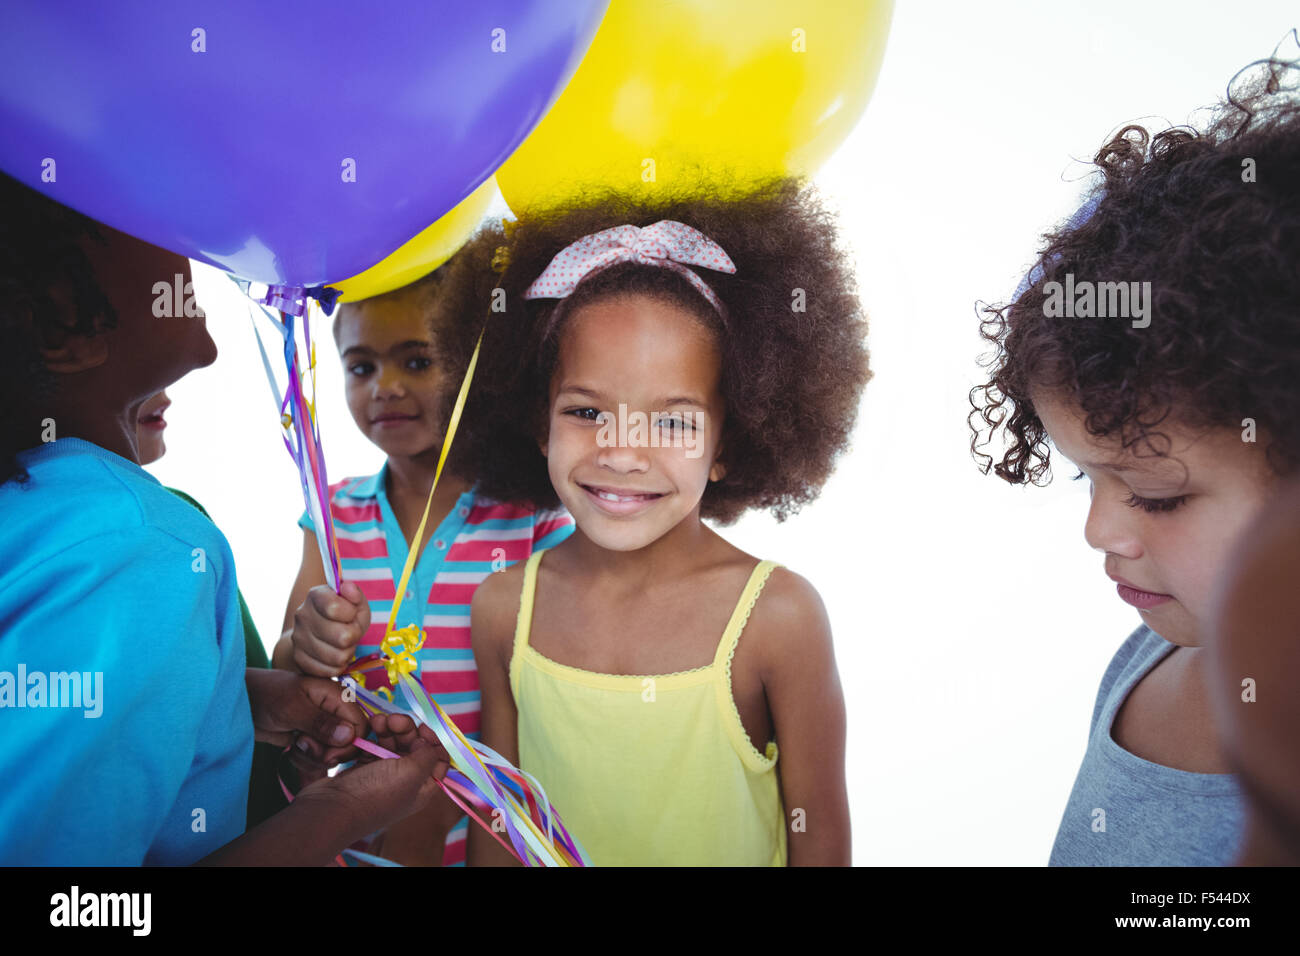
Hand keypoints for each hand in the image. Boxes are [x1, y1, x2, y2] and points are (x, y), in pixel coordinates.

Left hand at [245, 669, 365, 765]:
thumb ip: (320, 722)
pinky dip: (305, 761)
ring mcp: (323, 728)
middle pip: (349, 745)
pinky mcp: (311, 741)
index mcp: (337, 697)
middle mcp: (334, 713)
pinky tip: (291, 750)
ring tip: (294, 744)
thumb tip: (349, 736)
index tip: (327, 754)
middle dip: (327, 754)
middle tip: (303, 745)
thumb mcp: (292, 707)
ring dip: (313, 758)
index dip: (349, 745)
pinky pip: (318, 759)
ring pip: (333, 755)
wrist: (242, 703)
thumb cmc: (266, 696)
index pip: (361, 727)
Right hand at [289, 581, 369, 676]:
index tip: (351, 613)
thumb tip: (348, 588)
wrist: (319, 634)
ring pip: (338, 657)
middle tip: (351, 632)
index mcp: (316, 596)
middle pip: (342, 636)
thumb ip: (355, 595)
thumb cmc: (343, 616)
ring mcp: (298, 639)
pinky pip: (330, 671)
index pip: (334, 607)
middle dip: (354, 636)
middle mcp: (302, 615)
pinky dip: (339, 666)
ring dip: (347, 652)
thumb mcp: (355, 603)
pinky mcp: (300, 659)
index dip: (351, 614)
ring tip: (344, 644)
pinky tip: (336, 654)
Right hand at [300, 714, 451, 840]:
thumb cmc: (375, 794)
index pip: (439, 760)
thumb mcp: (411, 774)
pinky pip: (375, 745)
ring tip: (378, 721)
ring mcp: (384, 774)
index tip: (422, 728)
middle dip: (407, 730)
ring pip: (394, 743)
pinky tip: (368, 727)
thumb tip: (427, 741)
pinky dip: (374, 735)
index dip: (434, 741)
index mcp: (423, 787)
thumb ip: (427, 754)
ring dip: (389, 729)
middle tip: (393, 720)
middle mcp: (406, 781)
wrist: (332, 808)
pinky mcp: (365, 768)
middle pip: (415, 746)